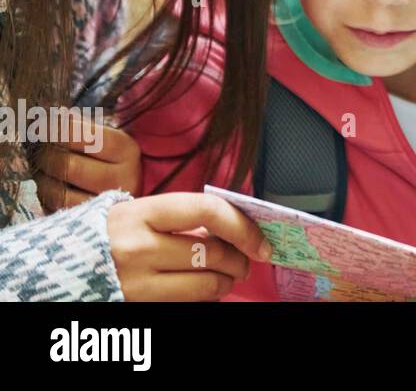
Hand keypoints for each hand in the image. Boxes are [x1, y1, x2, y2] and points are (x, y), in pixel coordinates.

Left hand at [36, 119, 140, 210]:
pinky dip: (46, 193)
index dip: (53, 129)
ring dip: (41, 176)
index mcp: (127, 149)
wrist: (133, 186)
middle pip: (66, 165)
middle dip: (44, 154)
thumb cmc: (111, 157)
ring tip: (43, 166)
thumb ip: (78, 125)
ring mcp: (107, 203)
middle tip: (39, 147)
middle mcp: (123, 177)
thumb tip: (48, 117)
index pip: (80, 135)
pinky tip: (50, 182)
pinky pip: (56, 207)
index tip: (41, 125)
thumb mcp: (104, 136)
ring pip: (57, 190)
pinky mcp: (91, 220)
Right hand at [107, 193, 272, 300]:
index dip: (243, 226)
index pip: (208, 210)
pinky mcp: (135, 304)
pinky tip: (204, 288)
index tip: (261, 241)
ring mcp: (135, 280)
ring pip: (205, 284)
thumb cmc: (108, 235)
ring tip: (227, 276)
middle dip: (240, 259)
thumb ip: (182, 219)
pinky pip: (187, 302)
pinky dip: (205, 295)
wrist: (55, 266)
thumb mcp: (139, 215)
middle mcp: (137, 246)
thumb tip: (233, 229)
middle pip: (212, 253)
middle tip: (246, 260)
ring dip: (227, 281)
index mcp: (142, 212)